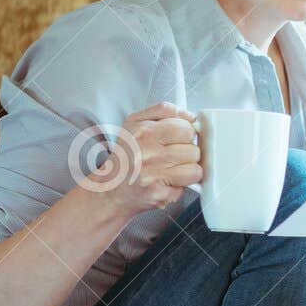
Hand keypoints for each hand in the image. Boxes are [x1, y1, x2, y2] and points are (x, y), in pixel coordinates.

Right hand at [88, 102, 201, 218]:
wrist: (110, 188)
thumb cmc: (125, 156)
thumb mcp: (135, 123)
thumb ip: (163, 111)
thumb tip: (190, 116)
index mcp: (144, 132)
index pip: (185, 128)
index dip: (186, 133)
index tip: (178, 138)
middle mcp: (148, 153)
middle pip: (193, 149)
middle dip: (187, 152)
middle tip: (173, 156)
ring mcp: (153, 175)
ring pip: (195, 169)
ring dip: (188, 170)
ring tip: (172, 169)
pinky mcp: (159, 194)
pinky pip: (187, 186)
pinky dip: (181, 185)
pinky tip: (167, 182)